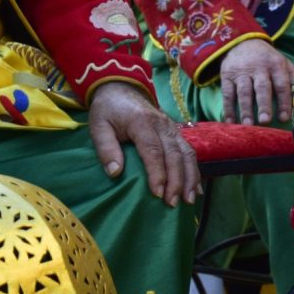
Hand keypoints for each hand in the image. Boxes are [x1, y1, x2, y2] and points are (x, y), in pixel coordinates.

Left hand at [86, 80, 200, 205]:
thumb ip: (106, 148)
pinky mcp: (175, 133)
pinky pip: (189, 152)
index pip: (153, 150)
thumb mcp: (98, 126)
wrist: (121, 89)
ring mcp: (171, 128)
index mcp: (141, 122)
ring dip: (190, 178)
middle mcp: (161, 124)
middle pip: (174, 154)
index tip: (157, 194)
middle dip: (176, 181)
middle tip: (173, 204)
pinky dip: (194, 171)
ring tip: (188, 200)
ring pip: (186, 154)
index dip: (157, 173)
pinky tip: (195, 189)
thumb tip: (115, 173)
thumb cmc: (108, 111)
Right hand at [217, 39, 293, 125]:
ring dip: (245, 109)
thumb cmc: (267, 59)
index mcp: (276, 65)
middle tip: (265, 121)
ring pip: (244, 91)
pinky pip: (227, 93)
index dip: (284, 102)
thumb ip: (292, 79)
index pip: (282, 85)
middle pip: (262, 87)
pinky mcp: (227, 75)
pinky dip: (228, 109)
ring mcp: (241, 71)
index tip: (284, 118)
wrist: (242, 42)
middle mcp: (258, 67)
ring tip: (248, 125)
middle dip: (264, 104)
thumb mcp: (282, 63)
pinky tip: (231, 122)